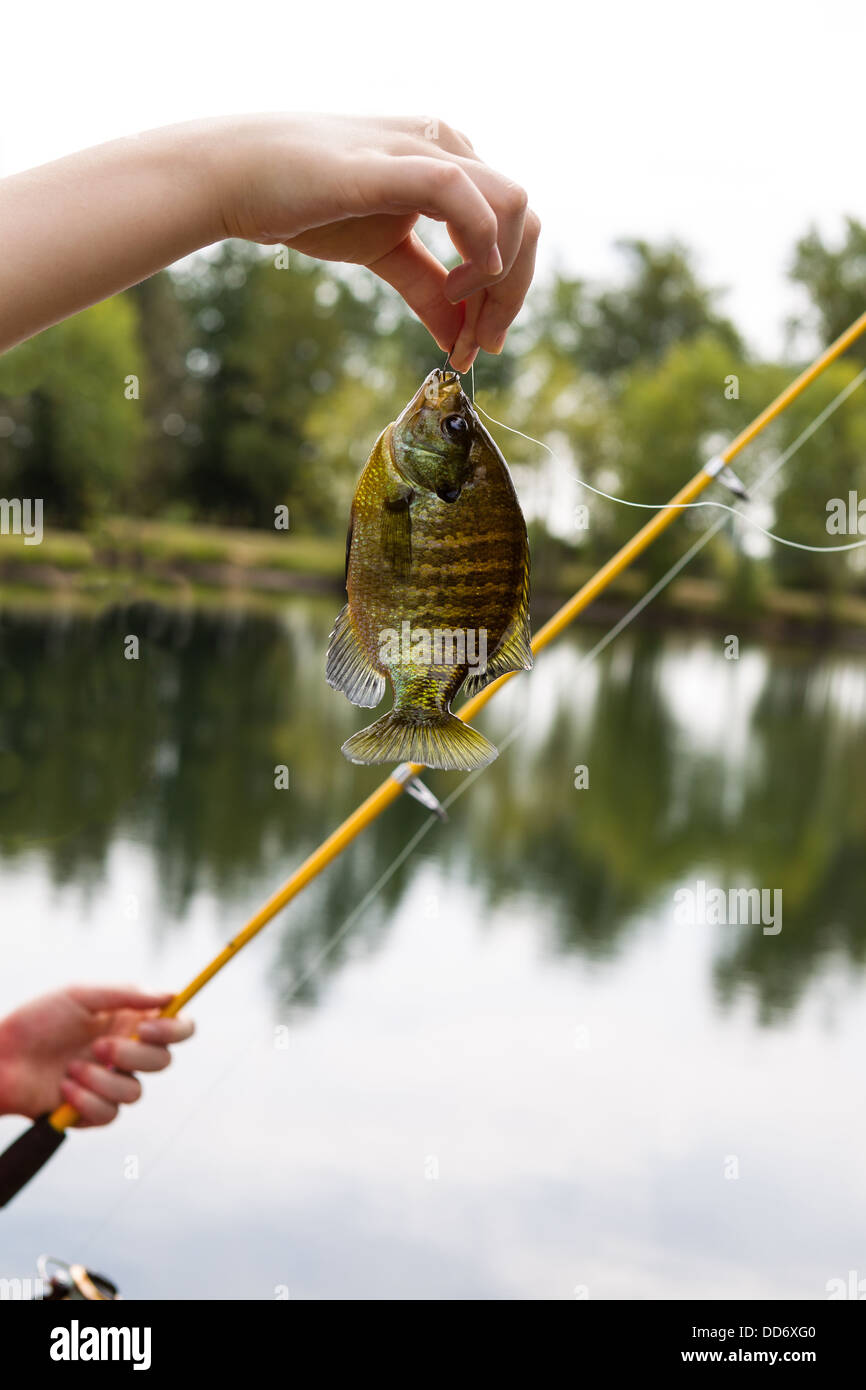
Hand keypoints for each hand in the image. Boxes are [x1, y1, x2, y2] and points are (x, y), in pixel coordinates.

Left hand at [0, 985, 193, 1126]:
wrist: (0, 1059)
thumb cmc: (36, 1021)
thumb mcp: (79, 995)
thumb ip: (126, 994)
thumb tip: (171, 995)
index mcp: (130, 1023)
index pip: (177, 1028)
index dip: (174, 1029)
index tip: (148, 1027)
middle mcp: (126, 1054)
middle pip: (162, 1062)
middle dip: (134, 1057)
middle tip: (101, 1047)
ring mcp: (111, 1084)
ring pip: (135, 1093)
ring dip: (103, 1080)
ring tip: (71, 1069)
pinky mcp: (92, 1112)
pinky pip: (109, 1115)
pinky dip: (86, 1100)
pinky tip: (64, 1088)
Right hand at [211, 114, 540, 370]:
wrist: (238, 175)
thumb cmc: (307, 204)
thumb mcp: (383, 253)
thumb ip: (427, 290)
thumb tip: (459, 337)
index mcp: (452, 163)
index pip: (513, 228)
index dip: (507, 295)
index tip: (474, 346)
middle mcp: (449, 146)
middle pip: (525, 223)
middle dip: (511, 296)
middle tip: (478, 346)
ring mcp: (425, 149)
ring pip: (513, 209)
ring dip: (499, 280)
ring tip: (459, 315)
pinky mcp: (394, 163)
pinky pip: (463, 195)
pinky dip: (477, 247)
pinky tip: (454, 284)